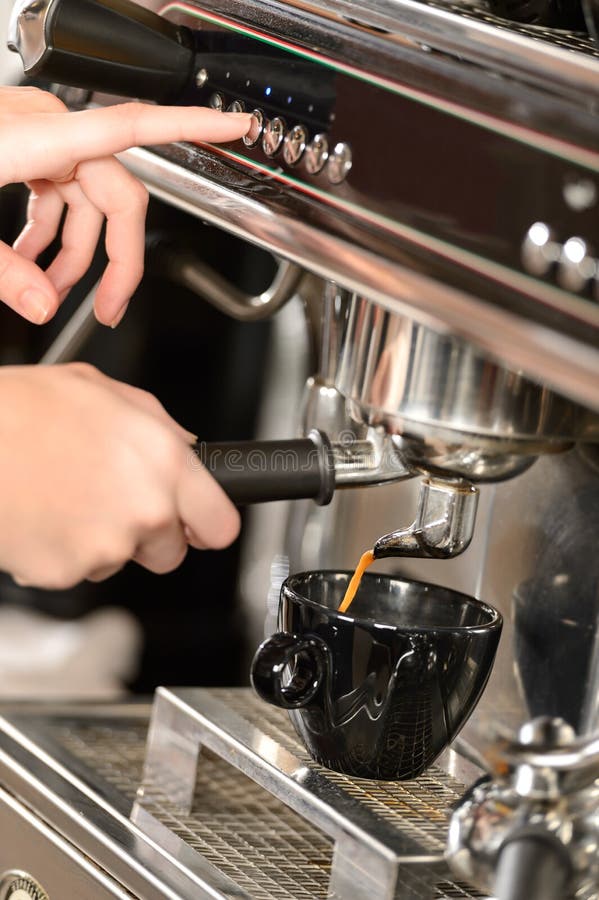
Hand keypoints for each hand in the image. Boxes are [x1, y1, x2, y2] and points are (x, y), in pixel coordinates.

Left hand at [0, 86, 251, 326]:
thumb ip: (6, 272)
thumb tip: (46, 306)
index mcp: (41, 136)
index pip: (134, 125)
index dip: (194, 126)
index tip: (236, 125)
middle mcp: (49, 128)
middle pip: (118, 196)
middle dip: (115, 260)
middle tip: (108, 307)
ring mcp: (38, 133)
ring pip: (89, 200)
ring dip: (76, 252)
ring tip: (50, 290)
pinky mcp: (25, 142)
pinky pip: (62, 188)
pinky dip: (54, 228)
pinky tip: (32, 257)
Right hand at [0, 363, 239, 588]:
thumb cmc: (22, 410)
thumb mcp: (104, 392)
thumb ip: (159, 426)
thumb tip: (185, 448)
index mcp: (165, 462)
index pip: (221, 525)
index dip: (207, 524)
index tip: (197, 523)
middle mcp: (145, 510)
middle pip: (172, 552)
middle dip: (150, 534)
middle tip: (112, 502)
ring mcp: (106, 547)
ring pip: (121, 560)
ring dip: (102, 539)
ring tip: (65, 496)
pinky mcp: (66, 573)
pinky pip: (77, 571)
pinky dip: (62, 551)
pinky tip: (44, 515)